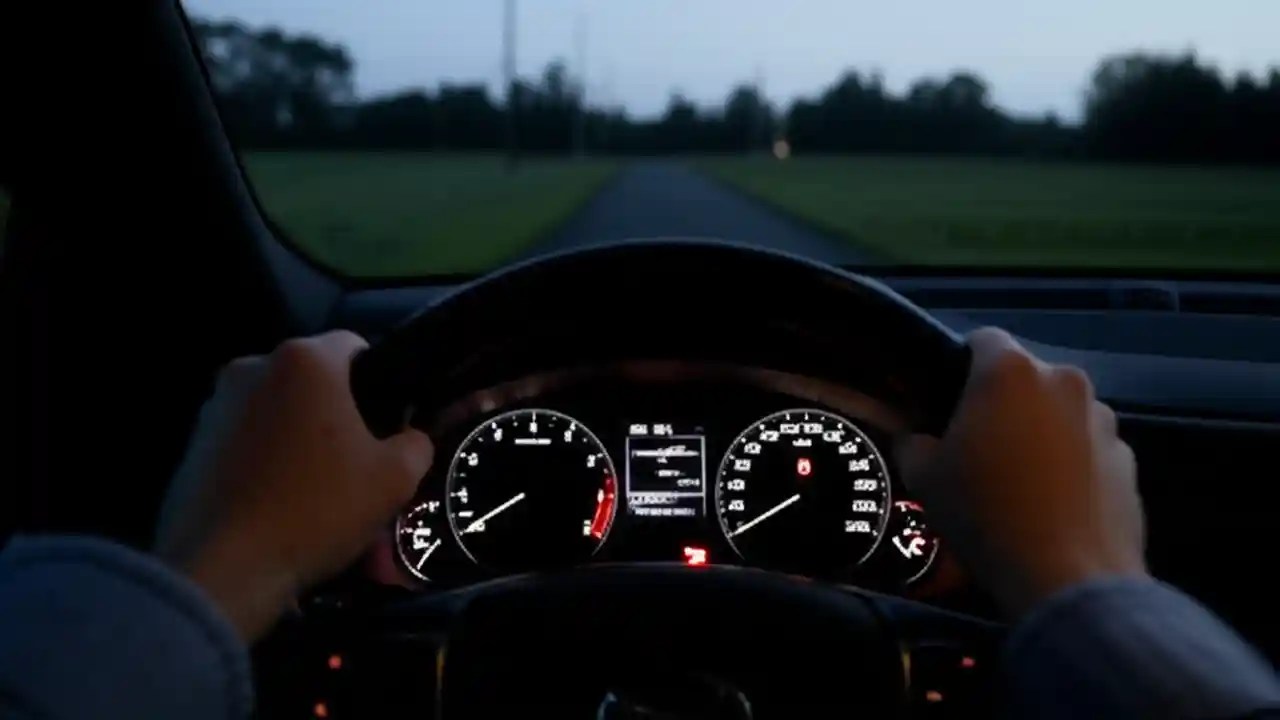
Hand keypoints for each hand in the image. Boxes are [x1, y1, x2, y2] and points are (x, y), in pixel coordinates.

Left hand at [155, 331, 432, 640]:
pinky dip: (266, 463)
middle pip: (312, 381)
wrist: (224, 569)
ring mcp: (214, 405)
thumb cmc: (317, 509)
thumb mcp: (394, 479)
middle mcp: (252, 367)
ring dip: (299, 439)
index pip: (355, 345)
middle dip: (336, 413)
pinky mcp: (191, 444)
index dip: (381, 380)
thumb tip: (410, 438)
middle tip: (358, 463)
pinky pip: (246, 442)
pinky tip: (280, 504)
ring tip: (317, 492)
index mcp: (304, 360)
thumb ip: (416, 444)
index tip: (389, 423)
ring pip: (278, 412)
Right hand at [898, 328, 1145, 616]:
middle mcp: (1064, 381)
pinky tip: (1053, 505)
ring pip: (1059, 412)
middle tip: (978, 446)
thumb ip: (913, 442)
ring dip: (1040, 432)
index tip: (946, 401)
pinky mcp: (1129, 460)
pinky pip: (1088, 449)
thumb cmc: (986, 515)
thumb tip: (917, 437)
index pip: (980, 339)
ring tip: (1020, 481)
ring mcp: (1105, 420)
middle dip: (1001, 403)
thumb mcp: (923, 478)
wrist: (1068, 578)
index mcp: (1009, 372)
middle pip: (1024, 378)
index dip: (959, 365)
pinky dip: (1071, 465)